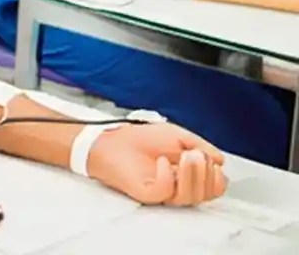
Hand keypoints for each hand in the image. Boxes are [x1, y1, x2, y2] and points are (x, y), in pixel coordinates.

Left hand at [87, 122, 226, 205]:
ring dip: (191, 174)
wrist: (112, 140)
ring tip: (184, 155)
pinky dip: (167, 176)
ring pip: (189, 197)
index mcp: (188, 176)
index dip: (216, 175)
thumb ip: (202, 146)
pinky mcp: (147, 194)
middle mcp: (178, 187)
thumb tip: (221, 161)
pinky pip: (165, 192)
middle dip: (206, 173)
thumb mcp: (179, 136)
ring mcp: (163, 192)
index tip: (207, 157)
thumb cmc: (141, 138)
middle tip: (195, 154)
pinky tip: (163, 162)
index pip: (214, 187)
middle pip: (206, 194)